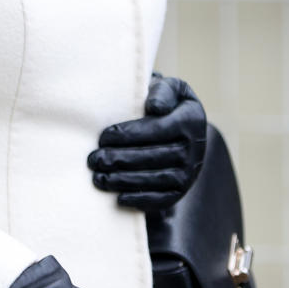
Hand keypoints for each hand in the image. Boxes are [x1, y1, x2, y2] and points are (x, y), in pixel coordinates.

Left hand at [87, 74, 206, 211]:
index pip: (156, 129)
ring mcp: (190, 171)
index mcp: (190, 119)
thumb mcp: (169, 87)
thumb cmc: (167, 101)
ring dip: (125, 181)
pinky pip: (163, 198)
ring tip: (99, 178)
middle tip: (93, 160)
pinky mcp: (183, 189)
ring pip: (156, 179)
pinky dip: (141, 200)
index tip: (103, 137)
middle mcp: (194, 148)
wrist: (183, 124)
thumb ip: (162, 91)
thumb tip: (155, 107)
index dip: (128, 134)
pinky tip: (118, 198)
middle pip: (153, 157)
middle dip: (120, 159)